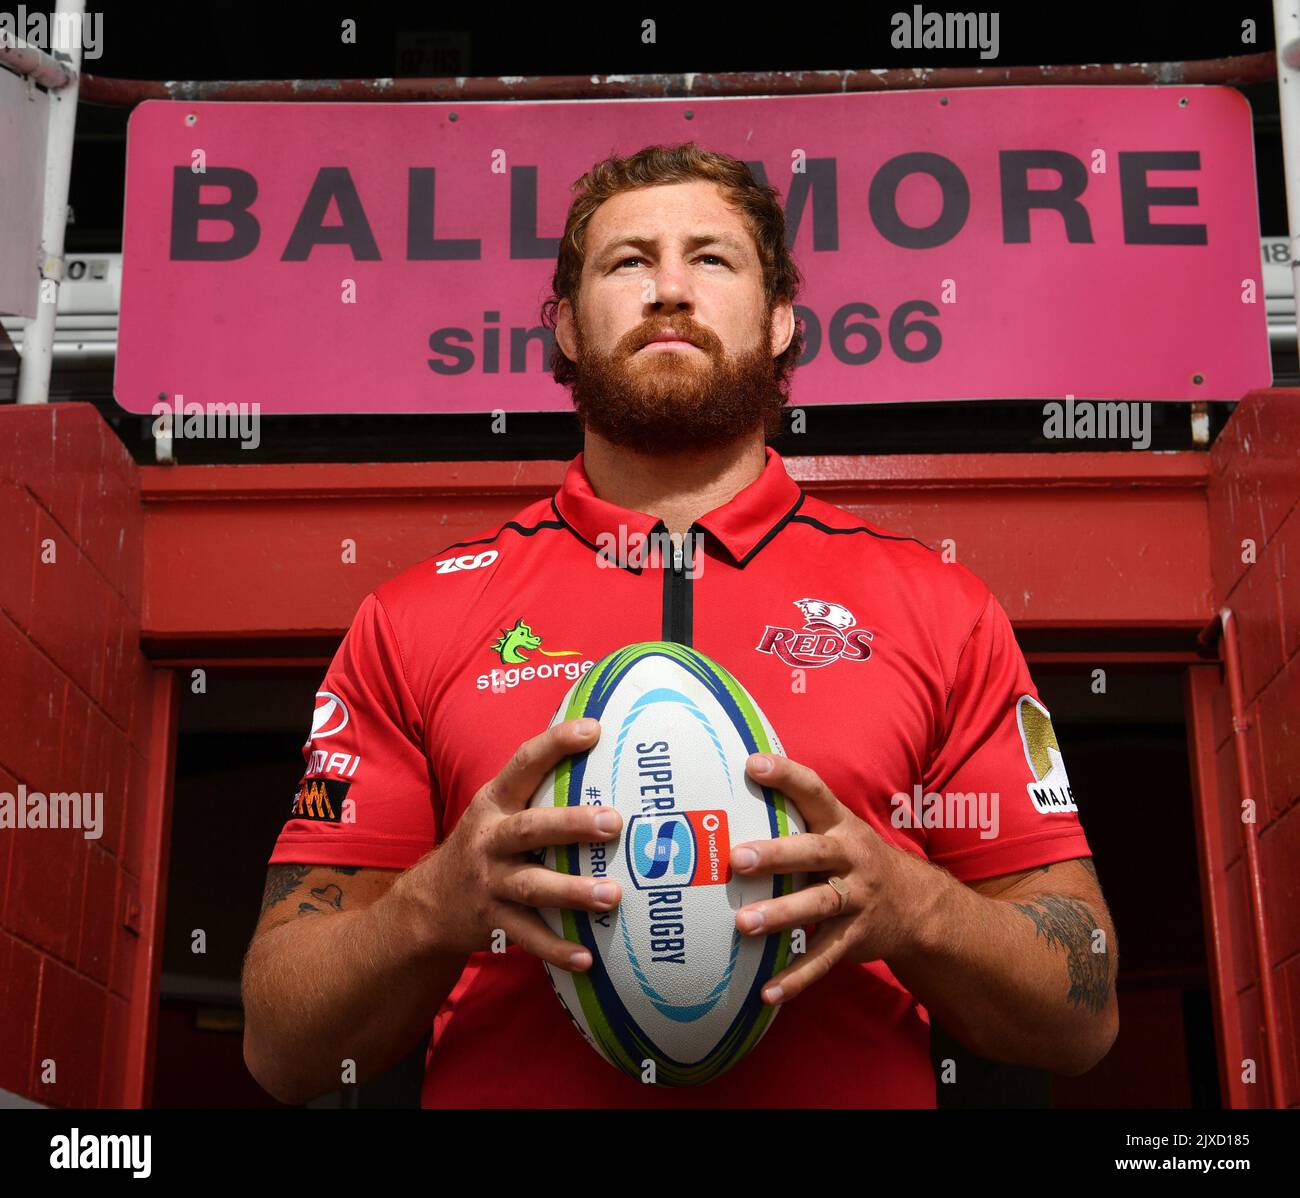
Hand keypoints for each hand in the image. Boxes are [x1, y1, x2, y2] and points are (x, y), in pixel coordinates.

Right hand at [389, 718, 620, 972]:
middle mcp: (489, 839)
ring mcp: (489, 882)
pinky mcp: (492, 921)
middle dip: (572, 824)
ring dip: (572, 891)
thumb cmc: (486, 844)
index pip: (524, 764)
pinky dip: (556, 948)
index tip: (593, 729)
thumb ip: (537, 785)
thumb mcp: (498, 809)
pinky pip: (528, 936)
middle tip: (614, 822)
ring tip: (612, 895)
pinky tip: (588, 957)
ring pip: (532, 886)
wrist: (429, 903)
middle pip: (530, 829)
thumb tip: (597, 742)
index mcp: (495, 803)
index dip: (555, 744)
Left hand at [732, 752, 934, 1004]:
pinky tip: (767, 992)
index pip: (813, 791)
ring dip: (781, 914)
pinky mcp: (856, 937)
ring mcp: (856, 898)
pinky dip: (797, 977)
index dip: (785, 776)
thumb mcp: (837, 828)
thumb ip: (795, 814)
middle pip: (814, 852)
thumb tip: (731, 793)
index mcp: (840, 824)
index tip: (752, 764)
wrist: (917, 905)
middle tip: (736, 858)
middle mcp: (851, 857)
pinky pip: (824, 958)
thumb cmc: (853, 858)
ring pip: (818, 905)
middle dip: (776, 854)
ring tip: (743, 923)